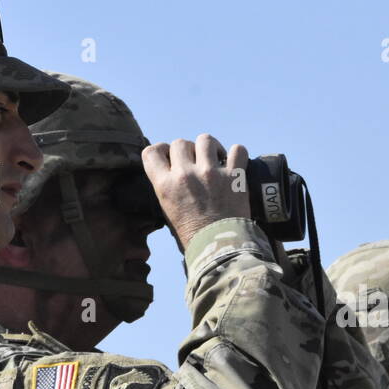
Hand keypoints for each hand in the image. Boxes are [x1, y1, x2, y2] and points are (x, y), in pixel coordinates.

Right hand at [142, 133, 250, 247]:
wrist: (220, 249)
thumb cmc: (193, 235)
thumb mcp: (169, 212)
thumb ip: (167, 188)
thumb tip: (172, 171)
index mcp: (165, 185)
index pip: (151, 152)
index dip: (161, 150)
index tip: (170, 156)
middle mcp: (185, 175)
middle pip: (180, 143)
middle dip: (187, 150)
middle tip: (195, 162)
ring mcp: (210, 173)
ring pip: (206, 140)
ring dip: (210, 148)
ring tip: (215, 159)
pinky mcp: (234, 176)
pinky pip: (237, 150)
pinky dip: (237, 153)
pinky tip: (234, 162)